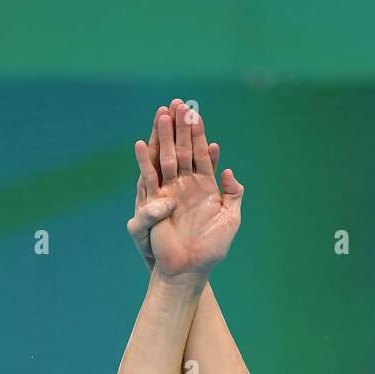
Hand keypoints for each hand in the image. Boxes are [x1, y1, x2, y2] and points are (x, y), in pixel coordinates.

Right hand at [128, 102, 242, 278]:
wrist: (191, 270)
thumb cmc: (212, 250)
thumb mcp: (230, 220)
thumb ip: (233, 194)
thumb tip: (227, 171)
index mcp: (205, 187)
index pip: (200, 153)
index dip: (198, 133)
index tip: (195, 112)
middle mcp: (186, 185)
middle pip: (182, 149)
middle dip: (180, 127)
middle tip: (177, 103)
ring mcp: (170, 192)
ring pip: (166, 159)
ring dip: (164, 137)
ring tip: (162, 115)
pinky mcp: (156, 204)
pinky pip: (150, 179)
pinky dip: (145, 162)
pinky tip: (141, 144)